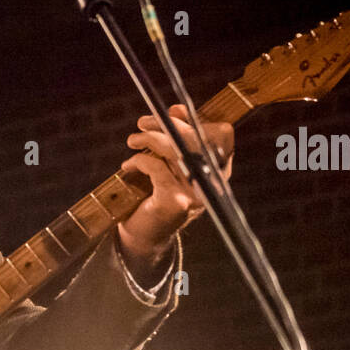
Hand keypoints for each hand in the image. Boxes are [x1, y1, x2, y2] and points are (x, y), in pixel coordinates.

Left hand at [117, 103, 233, 265]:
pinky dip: (139, 161)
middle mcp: (212, 182)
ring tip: (132, 140)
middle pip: (195, 138)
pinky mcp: (174, 201)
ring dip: (148, 139)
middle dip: (166, 124)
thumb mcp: (172, 168)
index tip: (173, 111)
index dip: (196, 119)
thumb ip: (178, 143)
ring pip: (173, 150)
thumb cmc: (158, 197)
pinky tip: (129, 165)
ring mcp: (195, 193)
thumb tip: (174, 111)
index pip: (220, 135)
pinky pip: (156, 167)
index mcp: (218, 172)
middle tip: (143, 122)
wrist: (144, 238)